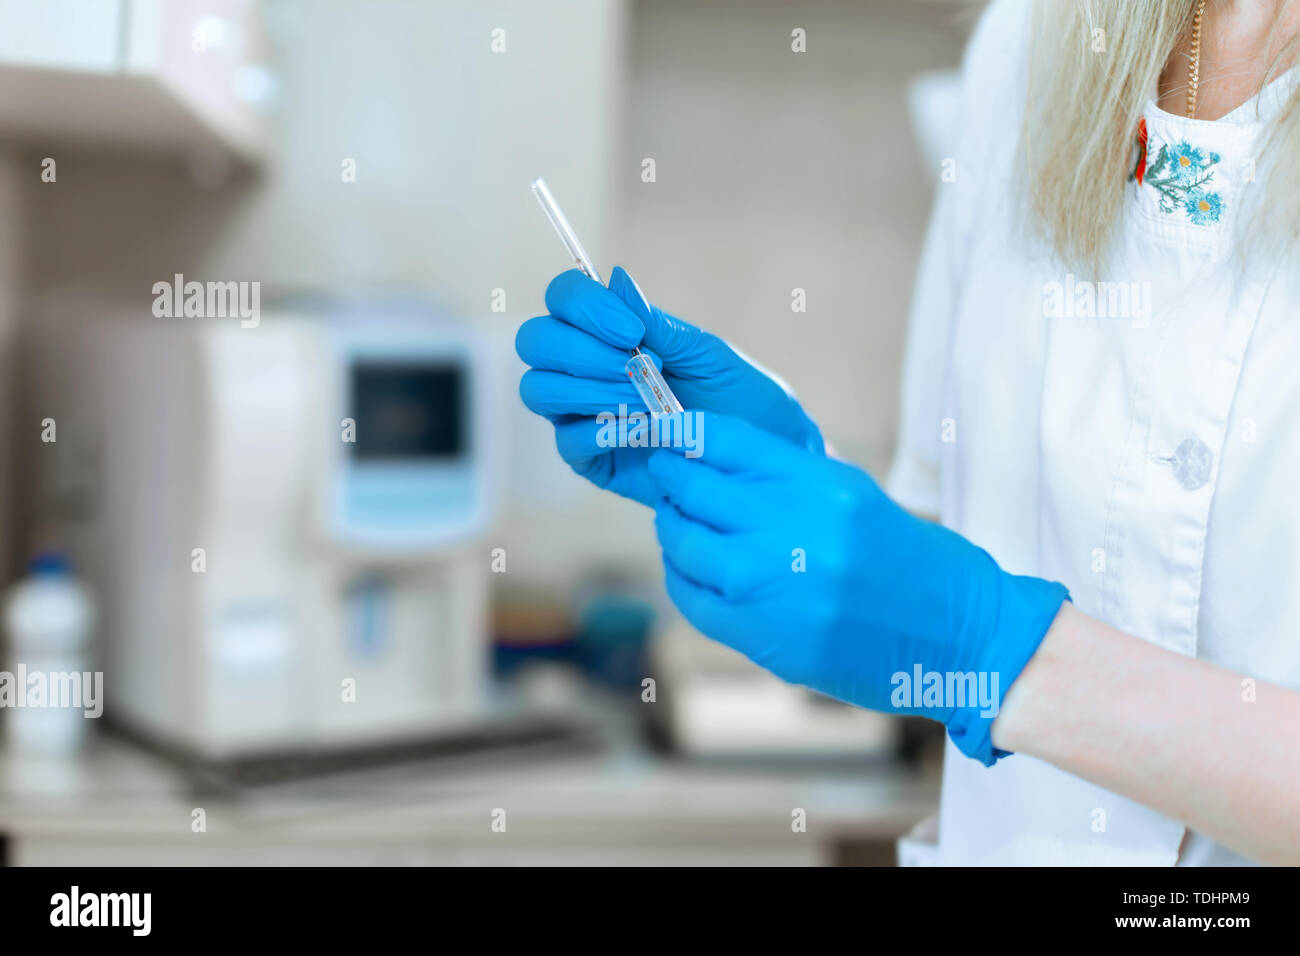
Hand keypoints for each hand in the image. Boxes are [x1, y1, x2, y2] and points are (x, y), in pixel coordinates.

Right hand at [516, 267, 822, 505]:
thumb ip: (657, 323)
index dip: (584, 306)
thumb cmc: (737, 398)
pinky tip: (641, 430)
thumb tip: (616, 278)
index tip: (632, 330)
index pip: (562, 299)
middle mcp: (582, 369)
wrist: (757, 457)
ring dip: (590, 389)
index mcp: (606, 332)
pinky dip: (600, 431)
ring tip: (643, 401)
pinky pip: (566, 441)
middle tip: (634, 367)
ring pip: (539, 390)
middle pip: (535, 341)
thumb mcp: (704, 353)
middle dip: (581, 350)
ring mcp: (579, 414)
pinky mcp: (589, 460)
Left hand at [646, 412, 1068, 764]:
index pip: (728, 441)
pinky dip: (681, 581)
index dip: (686, 436)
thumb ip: (787, 479)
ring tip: (675, 522)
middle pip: (697, 490)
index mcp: (822, 484)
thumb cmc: (909, 563)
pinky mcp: (767, 636)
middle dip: (671, 480)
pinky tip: (687, 571)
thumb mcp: (853, 498)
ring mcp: (778, 584)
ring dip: (672, 529)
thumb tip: (712, 464)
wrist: (959, 636)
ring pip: (686, 544)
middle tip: (663, 475)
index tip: (668, 436)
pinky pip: (695, 601)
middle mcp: (796, 527)